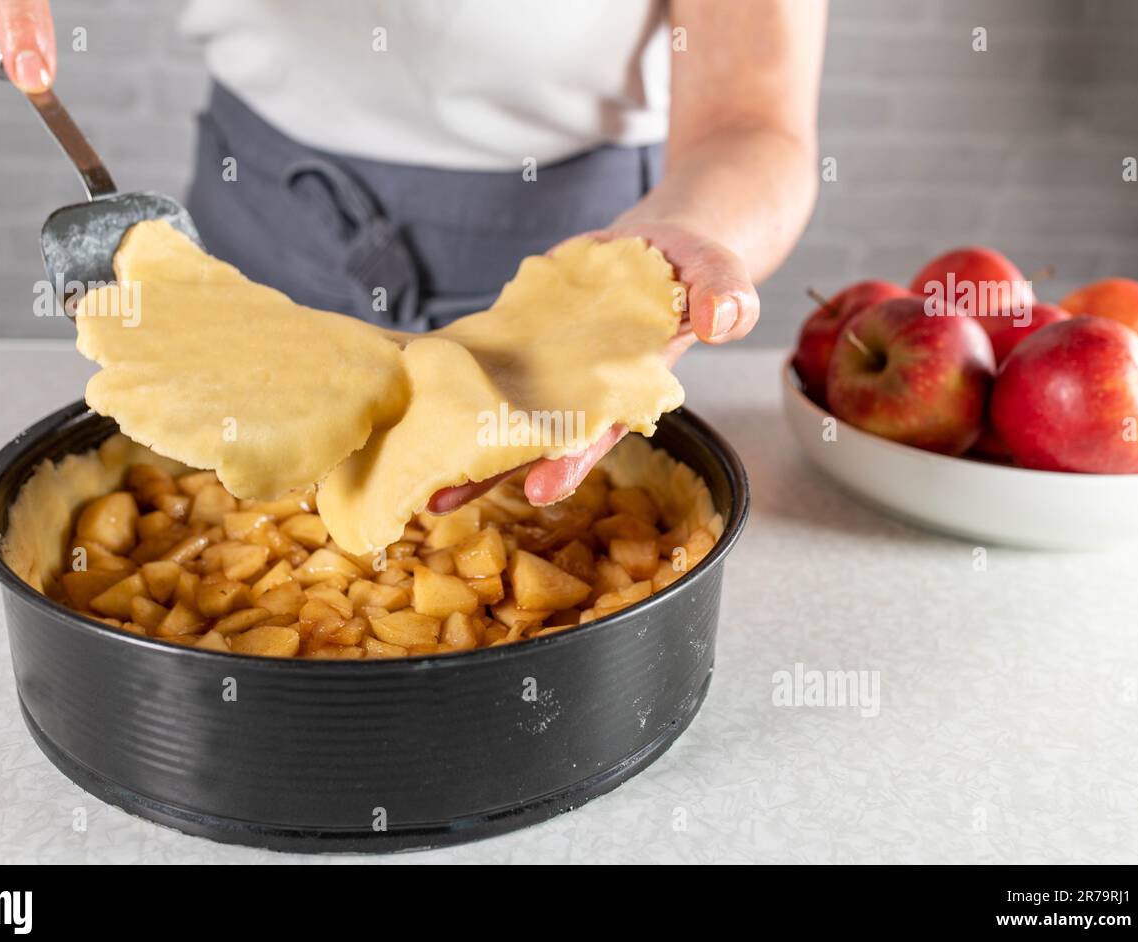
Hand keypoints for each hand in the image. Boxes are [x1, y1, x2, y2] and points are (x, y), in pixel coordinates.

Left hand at [427, 222, 757, 512]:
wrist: (662, 246)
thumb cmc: (695, 269)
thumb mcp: (721, 274)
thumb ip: (727, 297)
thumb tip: (722, 318)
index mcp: (629, 389)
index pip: (597, 433)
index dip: (571, 462)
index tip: (541, 489)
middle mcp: (580, 388)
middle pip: (532, 438)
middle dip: (490, 470)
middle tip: (441, 498)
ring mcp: (544, 366)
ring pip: (496, 409)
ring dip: (456, 439)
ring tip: (411, 475)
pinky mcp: (518, 335)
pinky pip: (478, 361)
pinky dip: (447, 379)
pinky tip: (409, 397)